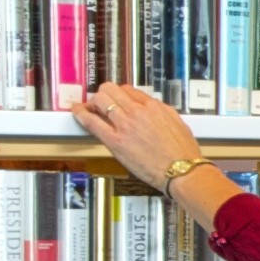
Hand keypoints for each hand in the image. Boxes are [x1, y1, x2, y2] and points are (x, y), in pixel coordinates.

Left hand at [70, 82, 200, 191]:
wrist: (181, 170)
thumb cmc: (182, 152)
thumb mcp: (177, 123)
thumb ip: (160, 112)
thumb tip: (150, 108)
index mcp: (154, 107)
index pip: (129, 90)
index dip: (119, 94)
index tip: (116, 99)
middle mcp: (138, 111)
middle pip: (111, 90)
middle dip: (103, 94)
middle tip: (100, 102)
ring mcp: (125, 125)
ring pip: (100, 100)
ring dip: (92, 102)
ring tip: (89, 108)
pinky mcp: (115, 140)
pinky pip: (91, 121)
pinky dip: (81, 114)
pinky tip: (77, 111)